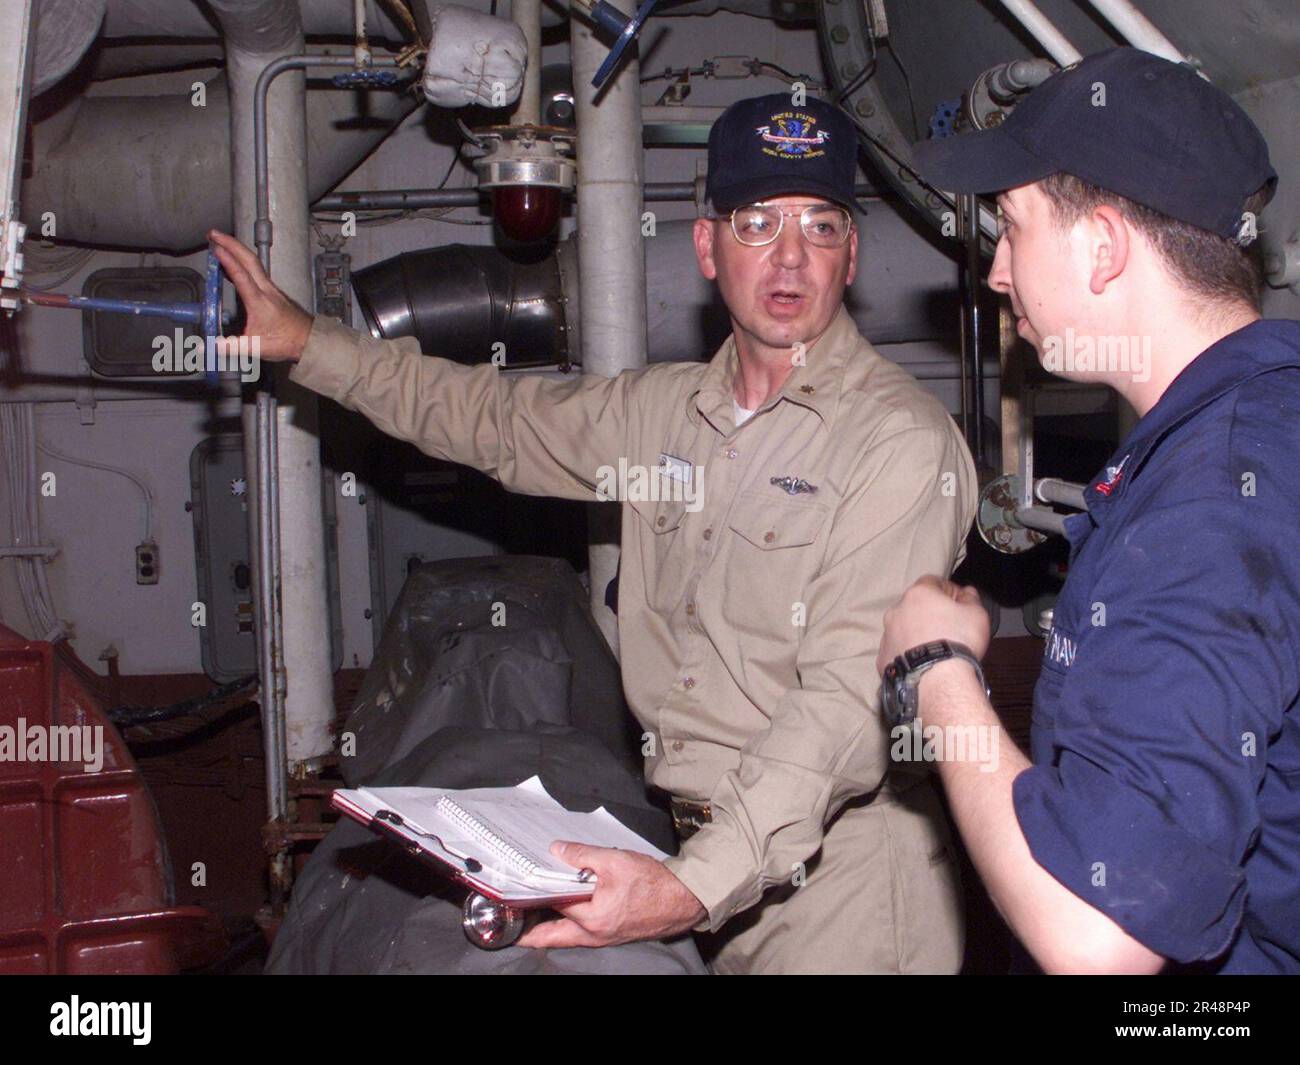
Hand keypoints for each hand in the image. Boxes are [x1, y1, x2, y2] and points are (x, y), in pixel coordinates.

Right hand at [207, 229, 313, 361]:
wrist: (310, 339)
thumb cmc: (287, 341)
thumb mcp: (257, 348)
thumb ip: (232, 346)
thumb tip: (212, 345)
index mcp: (260, 301)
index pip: (241, 275)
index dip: (227, 261)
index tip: (215, 247)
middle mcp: (266, 290)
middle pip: (249, 259)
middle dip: (230, 243)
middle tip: (213, 233)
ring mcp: (271, 289)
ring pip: (253, 262)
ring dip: (237, 249)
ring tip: (220, 241)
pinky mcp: (273, 291)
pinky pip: (256, 270)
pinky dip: (243, 261)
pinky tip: (234, 262)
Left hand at [515, 841, 705, 949]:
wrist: (683, 900)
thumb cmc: (654, 883)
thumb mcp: (615, 860)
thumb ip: (582, 856)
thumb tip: (556, 851)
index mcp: (591, 918)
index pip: (550, 904)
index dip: (531, 893)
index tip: (513, 885)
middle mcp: (592, 935)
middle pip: (549, 936)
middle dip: (527, 929)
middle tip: (508, 917)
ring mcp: (600, 938)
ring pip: (562, 938)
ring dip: (544, 928)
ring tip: (526, 916)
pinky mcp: (608, 935)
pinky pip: (577, 934)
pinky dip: (564, 925)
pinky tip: (560, 912)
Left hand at [876, 575, 990, 675]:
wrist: (937, 679)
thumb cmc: (958, 640)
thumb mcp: (977, 614)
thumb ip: (971, 598)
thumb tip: (966, 593)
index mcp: (918, 594)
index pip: (933, 582)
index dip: (949, 591)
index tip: (960, 604)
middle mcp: (896, 610)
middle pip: (915, 605)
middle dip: (930, 613)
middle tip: (948, 628)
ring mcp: (886, 635)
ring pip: (903, 628)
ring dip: (917, 633)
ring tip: (934, 649)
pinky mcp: (883, 658)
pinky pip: (897, 650)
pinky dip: (908, 653)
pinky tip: (922, 663)